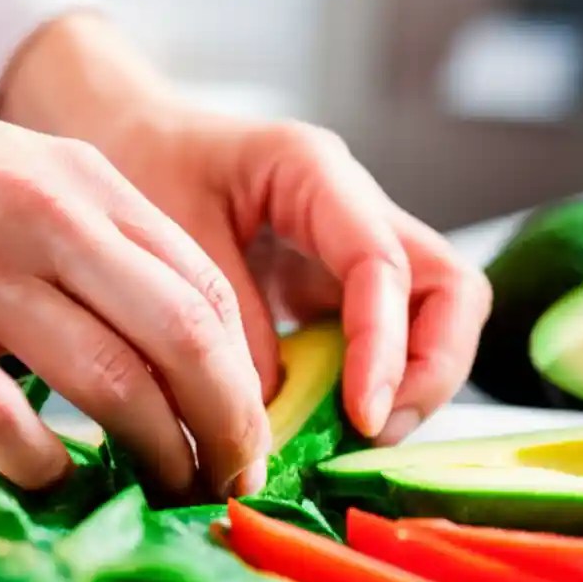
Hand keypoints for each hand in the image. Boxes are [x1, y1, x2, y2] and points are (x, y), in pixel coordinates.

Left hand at [0, 16, 492, 444]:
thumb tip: (270, 417)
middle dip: (429, 370)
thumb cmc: (145, 165)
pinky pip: (390, 344)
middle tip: (371, 432)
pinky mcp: (342, 292)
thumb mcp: (168, 234)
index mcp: (315, 174)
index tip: (363, 416)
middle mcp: (357, 211)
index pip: (385, 265)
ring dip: (409, 388)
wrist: (130, 141)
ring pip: (436, 322)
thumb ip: (224, 322)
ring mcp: (358, 253)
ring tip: (345, 440)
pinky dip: (373, 391)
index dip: (386, 348)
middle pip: (451, 292)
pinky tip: (326, 427)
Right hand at [0, 45, 271, 497]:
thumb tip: (171, 342)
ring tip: (167, 492)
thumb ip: (103, 241)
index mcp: (87, 183)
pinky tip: (52, 477)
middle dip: (225, 425)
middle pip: (182, 337)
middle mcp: (47, 219)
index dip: (242, 375)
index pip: (204, 289)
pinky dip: (42, 462)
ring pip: (112, 381)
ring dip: (156, 455)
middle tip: (228, 480)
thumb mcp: (31, 172)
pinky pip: (1, 414)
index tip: (245, 431)